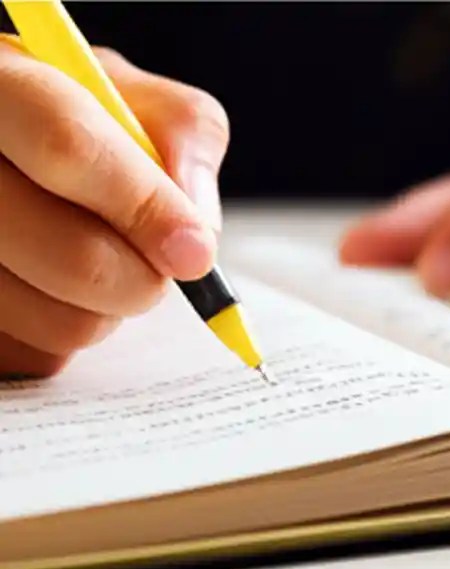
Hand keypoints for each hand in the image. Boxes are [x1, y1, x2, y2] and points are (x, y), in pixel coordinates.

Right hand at [0, 40, 227, 377]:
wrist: (3, 149)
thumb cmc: (78, 116)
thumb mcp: (134, 98)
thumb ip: (183, 134)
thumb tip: (196, 228)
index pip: (67, 145)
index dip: (146, 206)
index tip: (195, 252)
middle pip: (75, 257)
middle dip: (146, 277)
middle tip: (160, 265)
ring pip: (60, 321)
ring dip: (108, 311)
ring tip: (94, 261)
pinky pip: (35, 356)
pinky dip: (62, 330)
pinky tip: (45, 283)